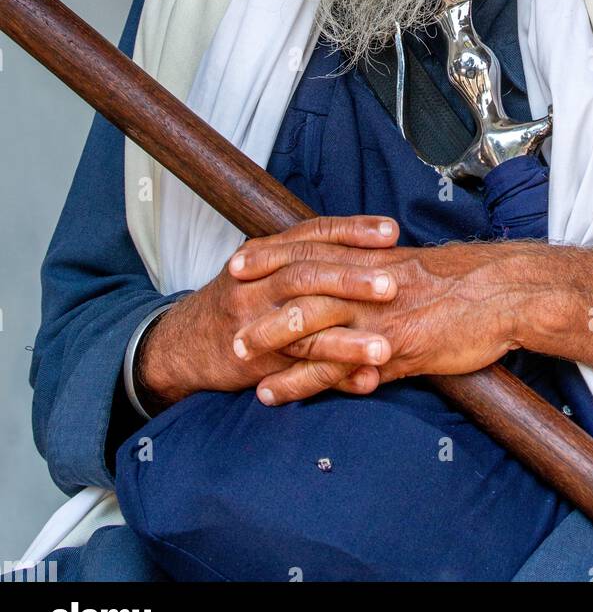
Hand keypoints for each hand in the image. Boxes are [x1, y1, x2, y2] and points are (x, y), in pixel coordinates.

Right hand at [136, 214, 401, 409]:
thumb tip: (372, 250)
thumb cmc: (239, 301)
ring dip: (347, 339)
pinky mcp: (254, 362)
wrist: (180, 343)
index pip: (312, 233)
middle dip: (351, 278)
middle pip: (307, 273)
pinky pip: (298, 369)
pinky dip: (334, 376)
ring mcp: (253, 323)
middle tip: (393, 284)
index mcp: (266, 253)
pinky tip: (367, 381)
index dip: (352, 230)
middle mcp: (256, 282)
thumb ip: (307, 258)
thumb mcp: (263, 268)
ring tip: (386, 347)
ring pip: (303, 325)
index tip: (392, 232)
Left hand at [230, 236, 537, 404]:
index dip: (273, 254)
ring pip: (309, 324)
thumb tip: (369, 286)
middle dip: (260, 297)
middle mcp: (370, 282)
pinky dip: (300, 382)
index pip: (312, 249)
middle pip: (300, 284)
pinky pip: (335, 368)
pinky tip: (275, 394)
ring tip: (236, 356)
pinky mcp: (390, 349)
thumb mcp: (424, 271)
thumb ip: (389, 279)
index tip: (239, 259)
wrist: (509, 293)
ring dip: (269, 341)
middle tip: (225, 306)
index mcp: (377, 258)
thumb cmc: (474, 282)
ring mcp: (377, 315)